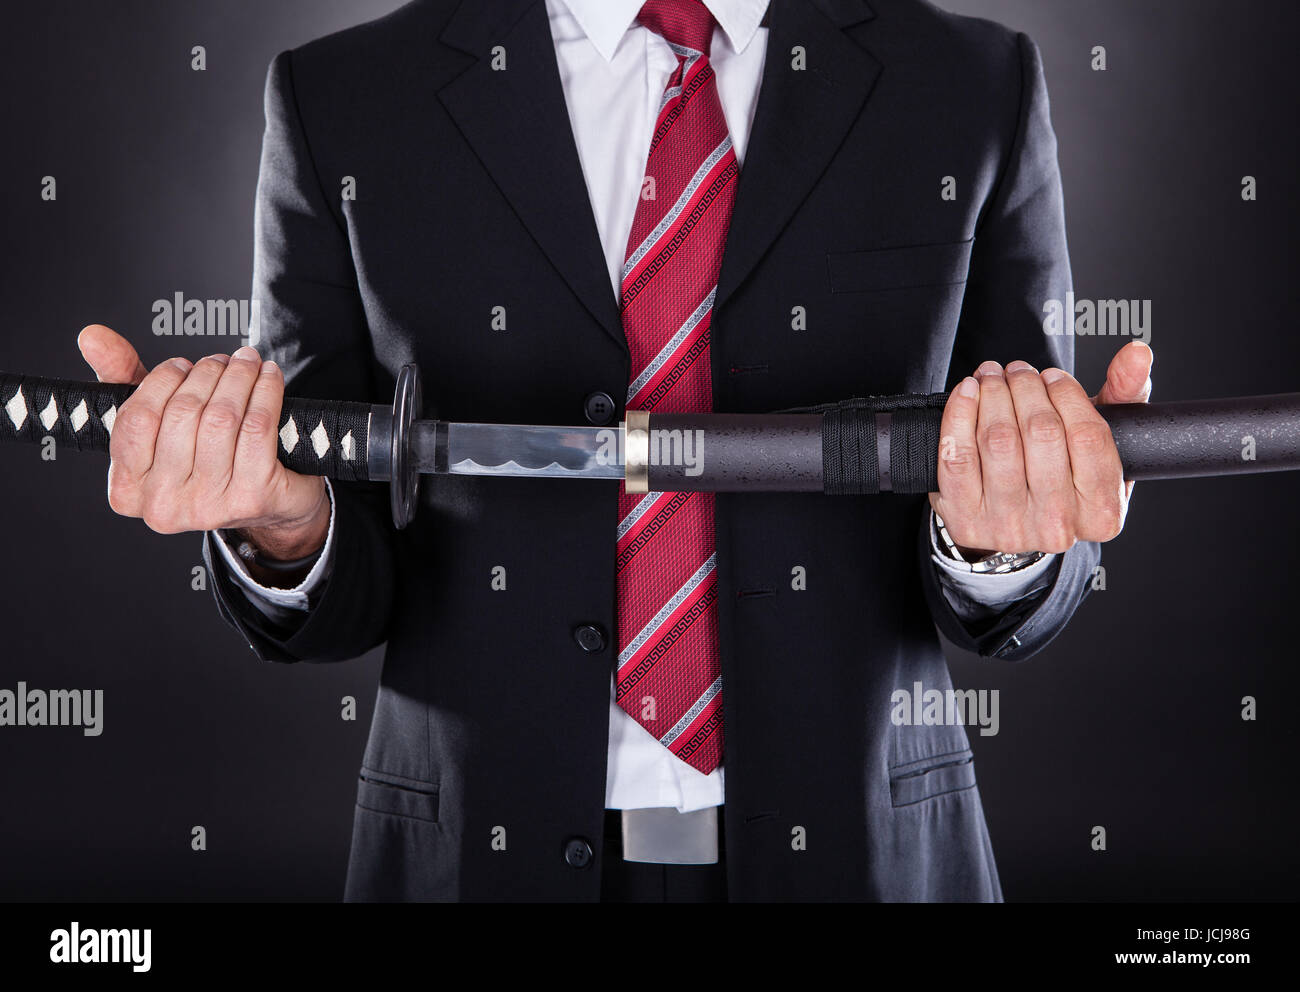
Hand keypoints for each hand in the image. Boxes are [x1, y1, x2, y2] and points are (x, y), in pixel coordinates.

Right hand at [77, 324, 328, 563]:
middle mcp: (163, 506)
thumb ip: (122, 381)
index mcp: (128, 491)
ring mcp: (209, 506)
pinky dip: (265, 391)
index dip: (162, 381)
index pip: (137, 419)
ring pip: (222, 417)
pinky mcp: (253, 498)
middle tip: (223, 360)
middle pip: (184, 414)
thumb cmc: (205, 460)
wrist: (272, 503)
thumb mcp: (159, 424)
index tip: (182, 364)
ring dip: (239, 377)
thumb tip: (92, 336)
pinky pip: (257, 427)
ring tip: (246, 362)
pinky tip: (269, 376)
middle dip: (207, 374)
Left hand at [928, 341, 1153, 554]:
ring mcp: (1009, 527)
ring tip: (993, 377)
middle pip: (1041, 433)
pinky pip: (957, 458)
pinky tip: (967, 392)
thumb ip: (1125, 395)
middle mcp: (1058, 526)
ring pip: (999, 441)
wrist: (1014, 519)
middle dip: (1026, 387)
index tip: (1052, 376)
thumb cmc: (1065, 474)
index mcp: (1102, 512)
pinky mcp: (966, 520)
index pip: (1089, 436)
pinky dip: (959, 414)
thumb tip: (1137, 354)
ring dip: (993, 394)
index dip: (1067, 394)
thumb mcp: (1104, 443)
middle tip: (1018, 371)